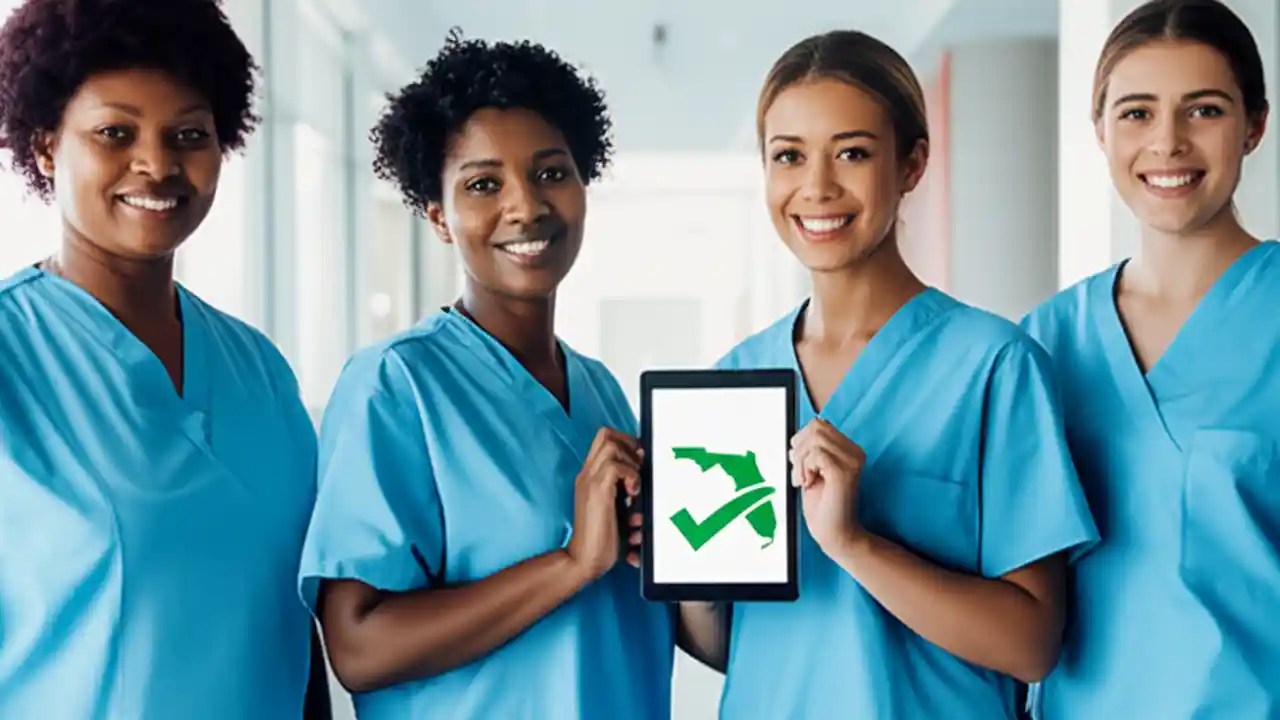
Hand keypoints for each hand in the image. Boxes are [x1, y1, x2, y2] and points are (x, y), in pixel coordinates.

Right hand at [566, 428, 641, 581]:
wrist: (584, 559)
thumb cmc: (601, 539)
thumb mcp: (617, 510)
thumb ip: (626, 491)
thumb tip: (643, 478)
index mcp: (591, 477)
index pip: (604, 440)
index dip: (626, 443)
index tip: (640, 460)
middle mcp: (587, 474)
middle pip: (606, 434)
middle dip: (629, 444)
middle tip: (639, 466)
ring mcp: (590, 481)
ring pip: (611, 445)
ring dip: (630, 461)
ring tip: (635, 484)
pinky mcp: (596, 491)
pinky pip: (615, 466)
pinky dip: (630, 476)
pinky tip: (633, 494)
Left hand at [790, 418, 866, 555]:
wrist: (835, 535)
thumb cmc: (823, 507)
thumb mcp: (812, 472)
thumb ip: (809, 453)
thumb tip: (795, 438)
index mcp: (849, 450)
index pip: (819, 425)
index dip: (801, 440)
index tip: (799, 464)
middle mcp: (855, 453)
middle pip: (816, 427)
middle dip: (799, 448)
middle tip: (799, 473)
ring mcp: (852, 461)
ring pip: (815, 438)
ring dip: (800, 460)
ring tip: (803, 480)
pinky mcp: (844, 472)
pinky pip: (816, 454)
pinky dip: (805, 467)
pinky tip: (808, 484)